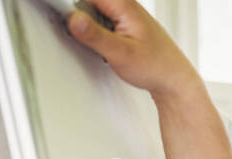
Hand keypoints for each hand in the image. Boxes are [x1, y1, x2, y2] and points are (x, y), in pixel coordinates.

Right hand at [65, 0, 199, 98]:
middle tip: (81, 37)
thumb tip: (73, 19)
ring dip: (88, 26)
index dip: (69, 6)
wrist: (174, 78)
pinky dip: (97, 32)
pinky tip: (104, 47)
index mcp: (123, 4)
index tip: (58, 15)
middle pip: (88, 1)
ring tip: (99, 47)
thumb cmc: (155, 66)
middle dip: (78, 16)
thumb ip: (95, 36)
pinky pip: (102, 20)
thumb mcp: (120, 53)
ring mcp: (125, 12)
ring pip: (94, 11)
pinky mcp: (124, 23)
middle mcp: (125, 3)